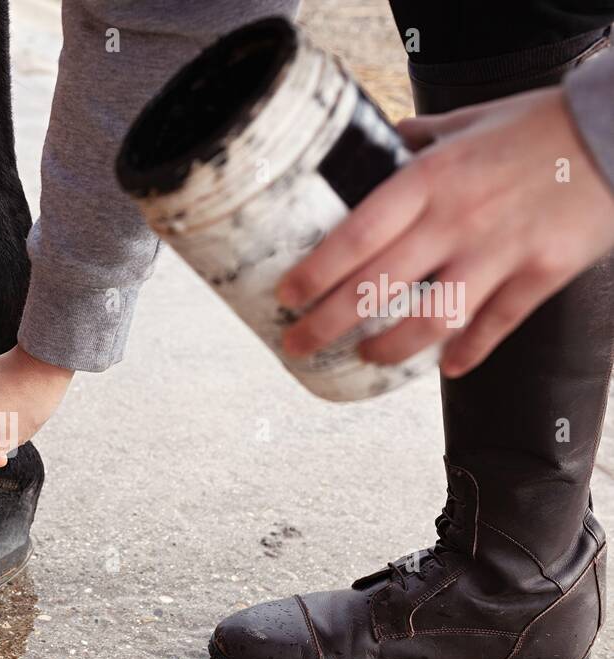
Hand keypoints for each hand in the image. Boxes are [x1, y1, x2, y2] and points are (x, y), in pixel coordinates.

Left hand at [279, 87, 613, 377]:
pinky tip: (446, 368)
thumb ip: (419, 139)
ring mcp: (500, 251)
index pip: (354, 237)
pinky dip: (467, 353)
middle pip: (376, 287)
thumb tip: (380, 141)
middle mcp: (457, 220)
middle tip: (297, 345)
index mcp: (430, 179)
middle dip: (327, 325)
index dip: (314, 274)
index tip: (285, 297)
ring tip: (364, 357)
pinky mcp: (541, 273)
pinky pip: (494, 326)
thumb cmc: (539, 124)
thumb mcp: (468, 121)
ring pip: (430, 320)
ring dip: (388, 348)